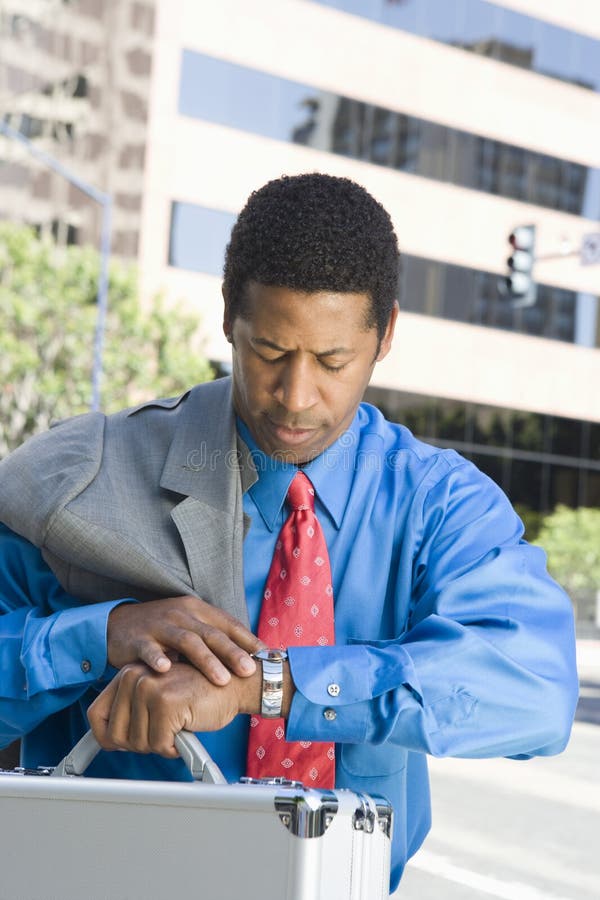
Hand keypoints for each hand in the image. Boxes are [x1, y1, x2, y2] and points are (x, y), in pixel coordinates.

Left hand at [88, 661, 260, 756]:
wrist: (236, 683)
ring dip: (160, 745)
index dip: (106, 738)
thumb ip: (132, 712)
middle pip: (116, 736)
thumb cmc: (200, 693)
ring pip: (138, 743)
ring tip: (177, 726)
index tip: (118, 746)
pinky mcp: (166, 702)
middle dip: (140, 744)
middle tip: (162, 734)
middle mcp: (134, 677)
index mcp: (129, 674)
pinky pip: (159, 744)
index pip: (97, 715)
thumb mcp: (158, 698)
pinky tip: (186, 729)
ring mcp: (149, 687)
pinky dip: (174, 747)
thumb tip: (107, 740)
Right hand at [107, 595, 263, 684]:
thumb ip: (214, 640)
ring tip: (221, 679)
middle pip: (211, 634)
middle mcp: (181, 614)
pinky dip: (157, 658)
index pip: (227, 624)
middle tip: (249, 670)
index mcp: (198, 610)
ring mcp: (159, 625)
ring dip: (206, 660)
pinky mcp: (138, 639)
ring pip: (186, 641)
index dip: (247, 639)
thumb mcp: (190, 627)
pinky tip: (166, 669)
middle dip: (232, 653)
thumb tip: (250, 658)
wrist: (119, 623)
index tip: (266, 656)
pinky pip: (149, 649)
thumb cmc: (163, 630)